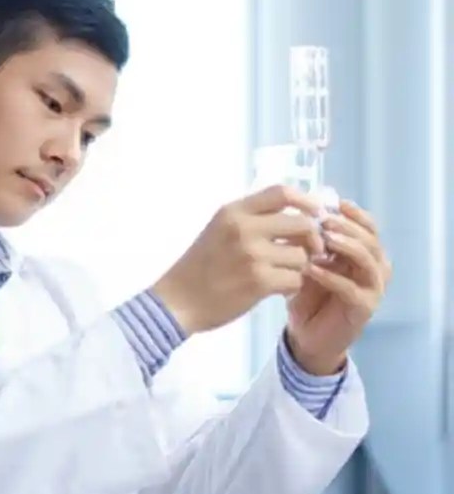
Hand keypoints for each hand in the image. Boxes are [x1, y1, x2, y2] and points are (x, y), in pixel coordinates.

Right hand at [153, 185, 324, 335]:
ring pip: (301, 255)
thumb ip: (251, 219)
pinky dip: (291, 286)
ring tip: (284, 273)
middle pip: (302, 223)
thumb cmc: (200, 266)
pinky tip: (277, 289)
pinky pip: (296, 279)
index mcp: (233, 212)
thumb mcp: (218, 230)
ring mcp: (252, 255)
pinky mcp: (259, 282)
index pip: (282, 193)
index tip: (316, 213)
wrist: (178, 301)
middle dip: (313, 239)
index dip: (307, 200)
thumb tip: (297, 214)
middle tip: (310, 251)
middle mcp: (243, 229)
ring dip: (299, 267)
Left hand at [285, 199, 391, 374]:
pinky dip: (332, 277)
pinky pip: (351, 289)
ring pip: (368, 261)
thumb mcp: (306, 261)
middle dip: (349, 228)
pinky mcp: (364, 308)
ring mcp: (373, 289)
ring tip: (325, 239)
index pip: (368, 227)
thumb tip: (299, 210)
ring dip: (346, 247)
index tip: (336, 203)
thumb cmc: (306, 294)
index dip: (356, 214)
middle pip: (371, 240)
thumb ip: (308, 241)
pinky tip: (312, 269)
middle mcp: (375, 269)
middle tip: (325, 221)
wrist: (306, 335)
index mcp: (365, 254)